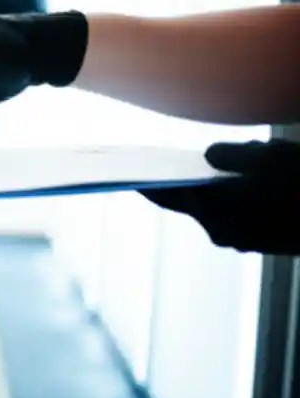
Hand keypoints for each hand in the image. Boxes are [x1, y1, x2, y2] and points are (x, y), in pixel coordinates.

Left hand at [142, 139, 299, 254]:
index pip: (170, 196)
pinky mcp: (266, 243)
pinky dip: (248, 196)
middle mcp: (224, 232)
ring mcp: (246, 241)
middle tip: (203, 155)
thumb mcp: (265, 157)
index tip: (129, 177)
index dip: (149, 184)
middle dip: (205, 176)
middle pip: (201, 200)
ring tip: (253, 158)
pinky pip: (246, 214)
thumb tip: (209, 157)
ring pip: (226, 206)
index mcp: (215, 213)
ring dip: (231, 184)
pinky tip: (267, 177)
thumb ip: (228, 154)